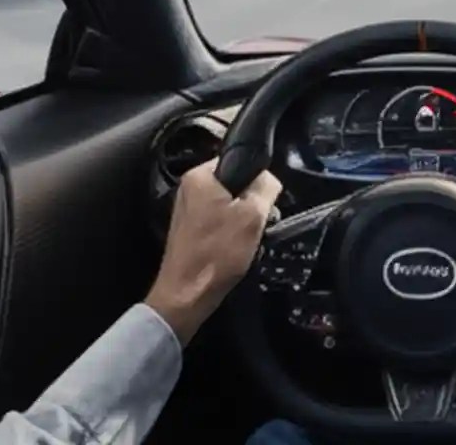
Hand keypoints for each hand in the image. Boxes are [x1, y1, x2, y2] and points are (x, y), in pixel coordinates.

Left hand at [145, 159, 280, 344]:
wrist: (186, 295)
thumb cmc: (218, 253)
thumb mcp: (252, 216)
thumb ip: (266, 188)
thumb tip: (268, 179)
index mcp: (200, 175)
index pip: (240, 160)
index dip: (258, 179)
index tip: (265, 200)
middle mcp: (190, 186)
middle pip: (235, 183)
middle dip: (252, 201)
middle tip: (261, 222)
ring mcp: (188, 209)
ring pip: (229, 203)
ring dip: (244, 219)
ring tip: (251, 237)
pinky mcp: (191, 229)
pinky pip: (220, 219)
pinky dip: (231, 230)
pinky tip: (237, 247)